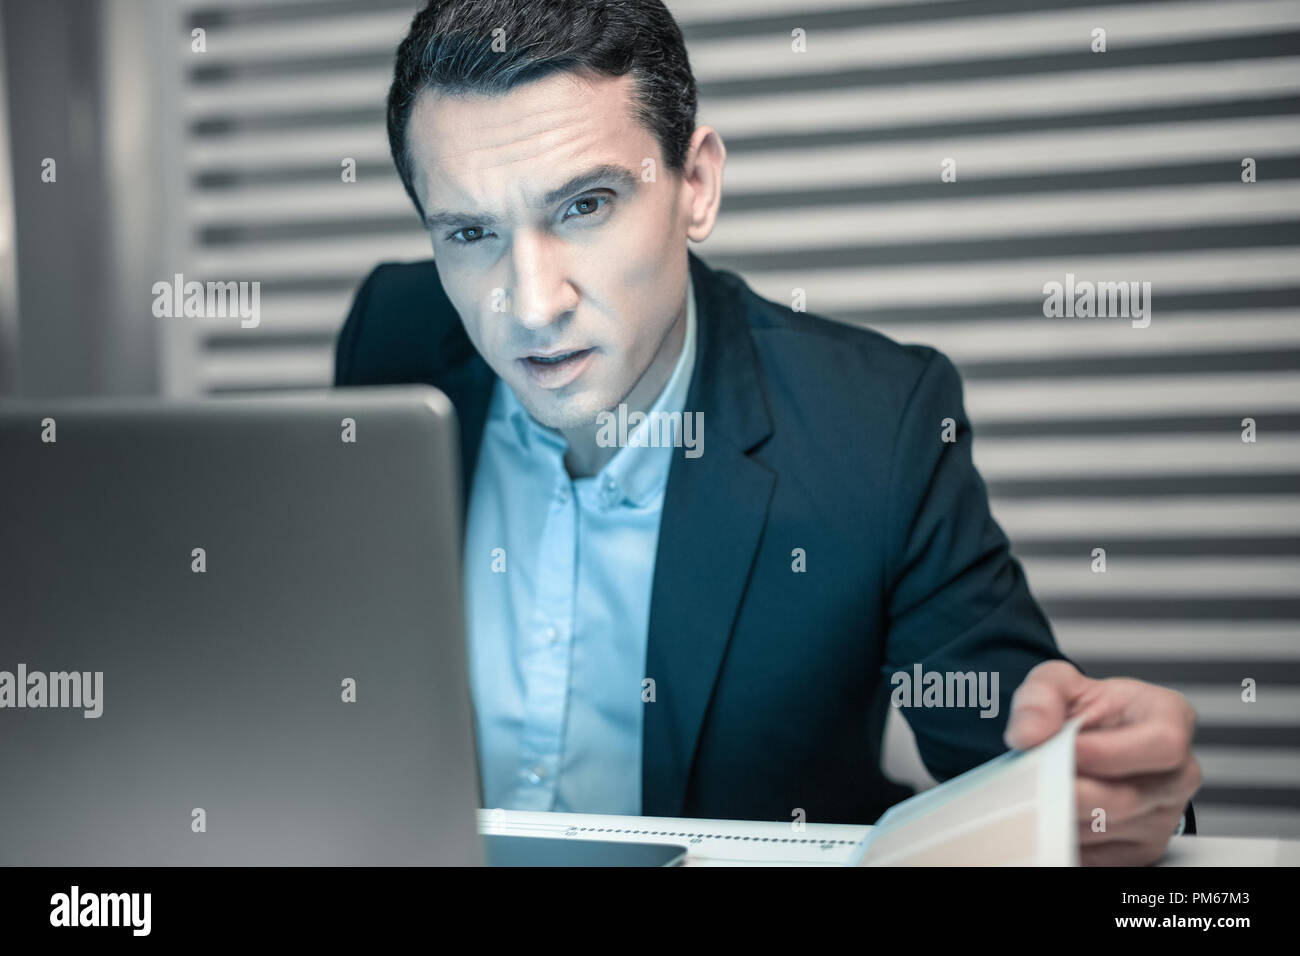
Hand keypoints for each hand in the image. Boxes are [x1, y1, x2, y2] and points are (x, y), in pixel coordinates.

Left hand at [1003, 660, 1201, 865]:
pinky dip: (1063, 836)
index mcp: (1169, 719)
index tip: (1067, 749)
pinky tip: (1047, 812)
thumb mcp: (1058, 683)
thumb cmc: (1085, 711)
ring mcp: (1164, 816)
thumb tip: (1030, 734)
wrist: (1087, 743)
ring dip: (1062, 813)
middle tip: (1034, 778)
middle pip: (1129, 796)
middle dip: (1073, 789)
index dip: (1112, 752)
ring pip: (1107, 829)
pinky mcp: (1143, 850)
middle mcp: (1177, 772)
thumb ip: (1041, 696)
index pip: (1162, 743)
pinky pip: (1098, 854)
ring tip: (1033, 790)